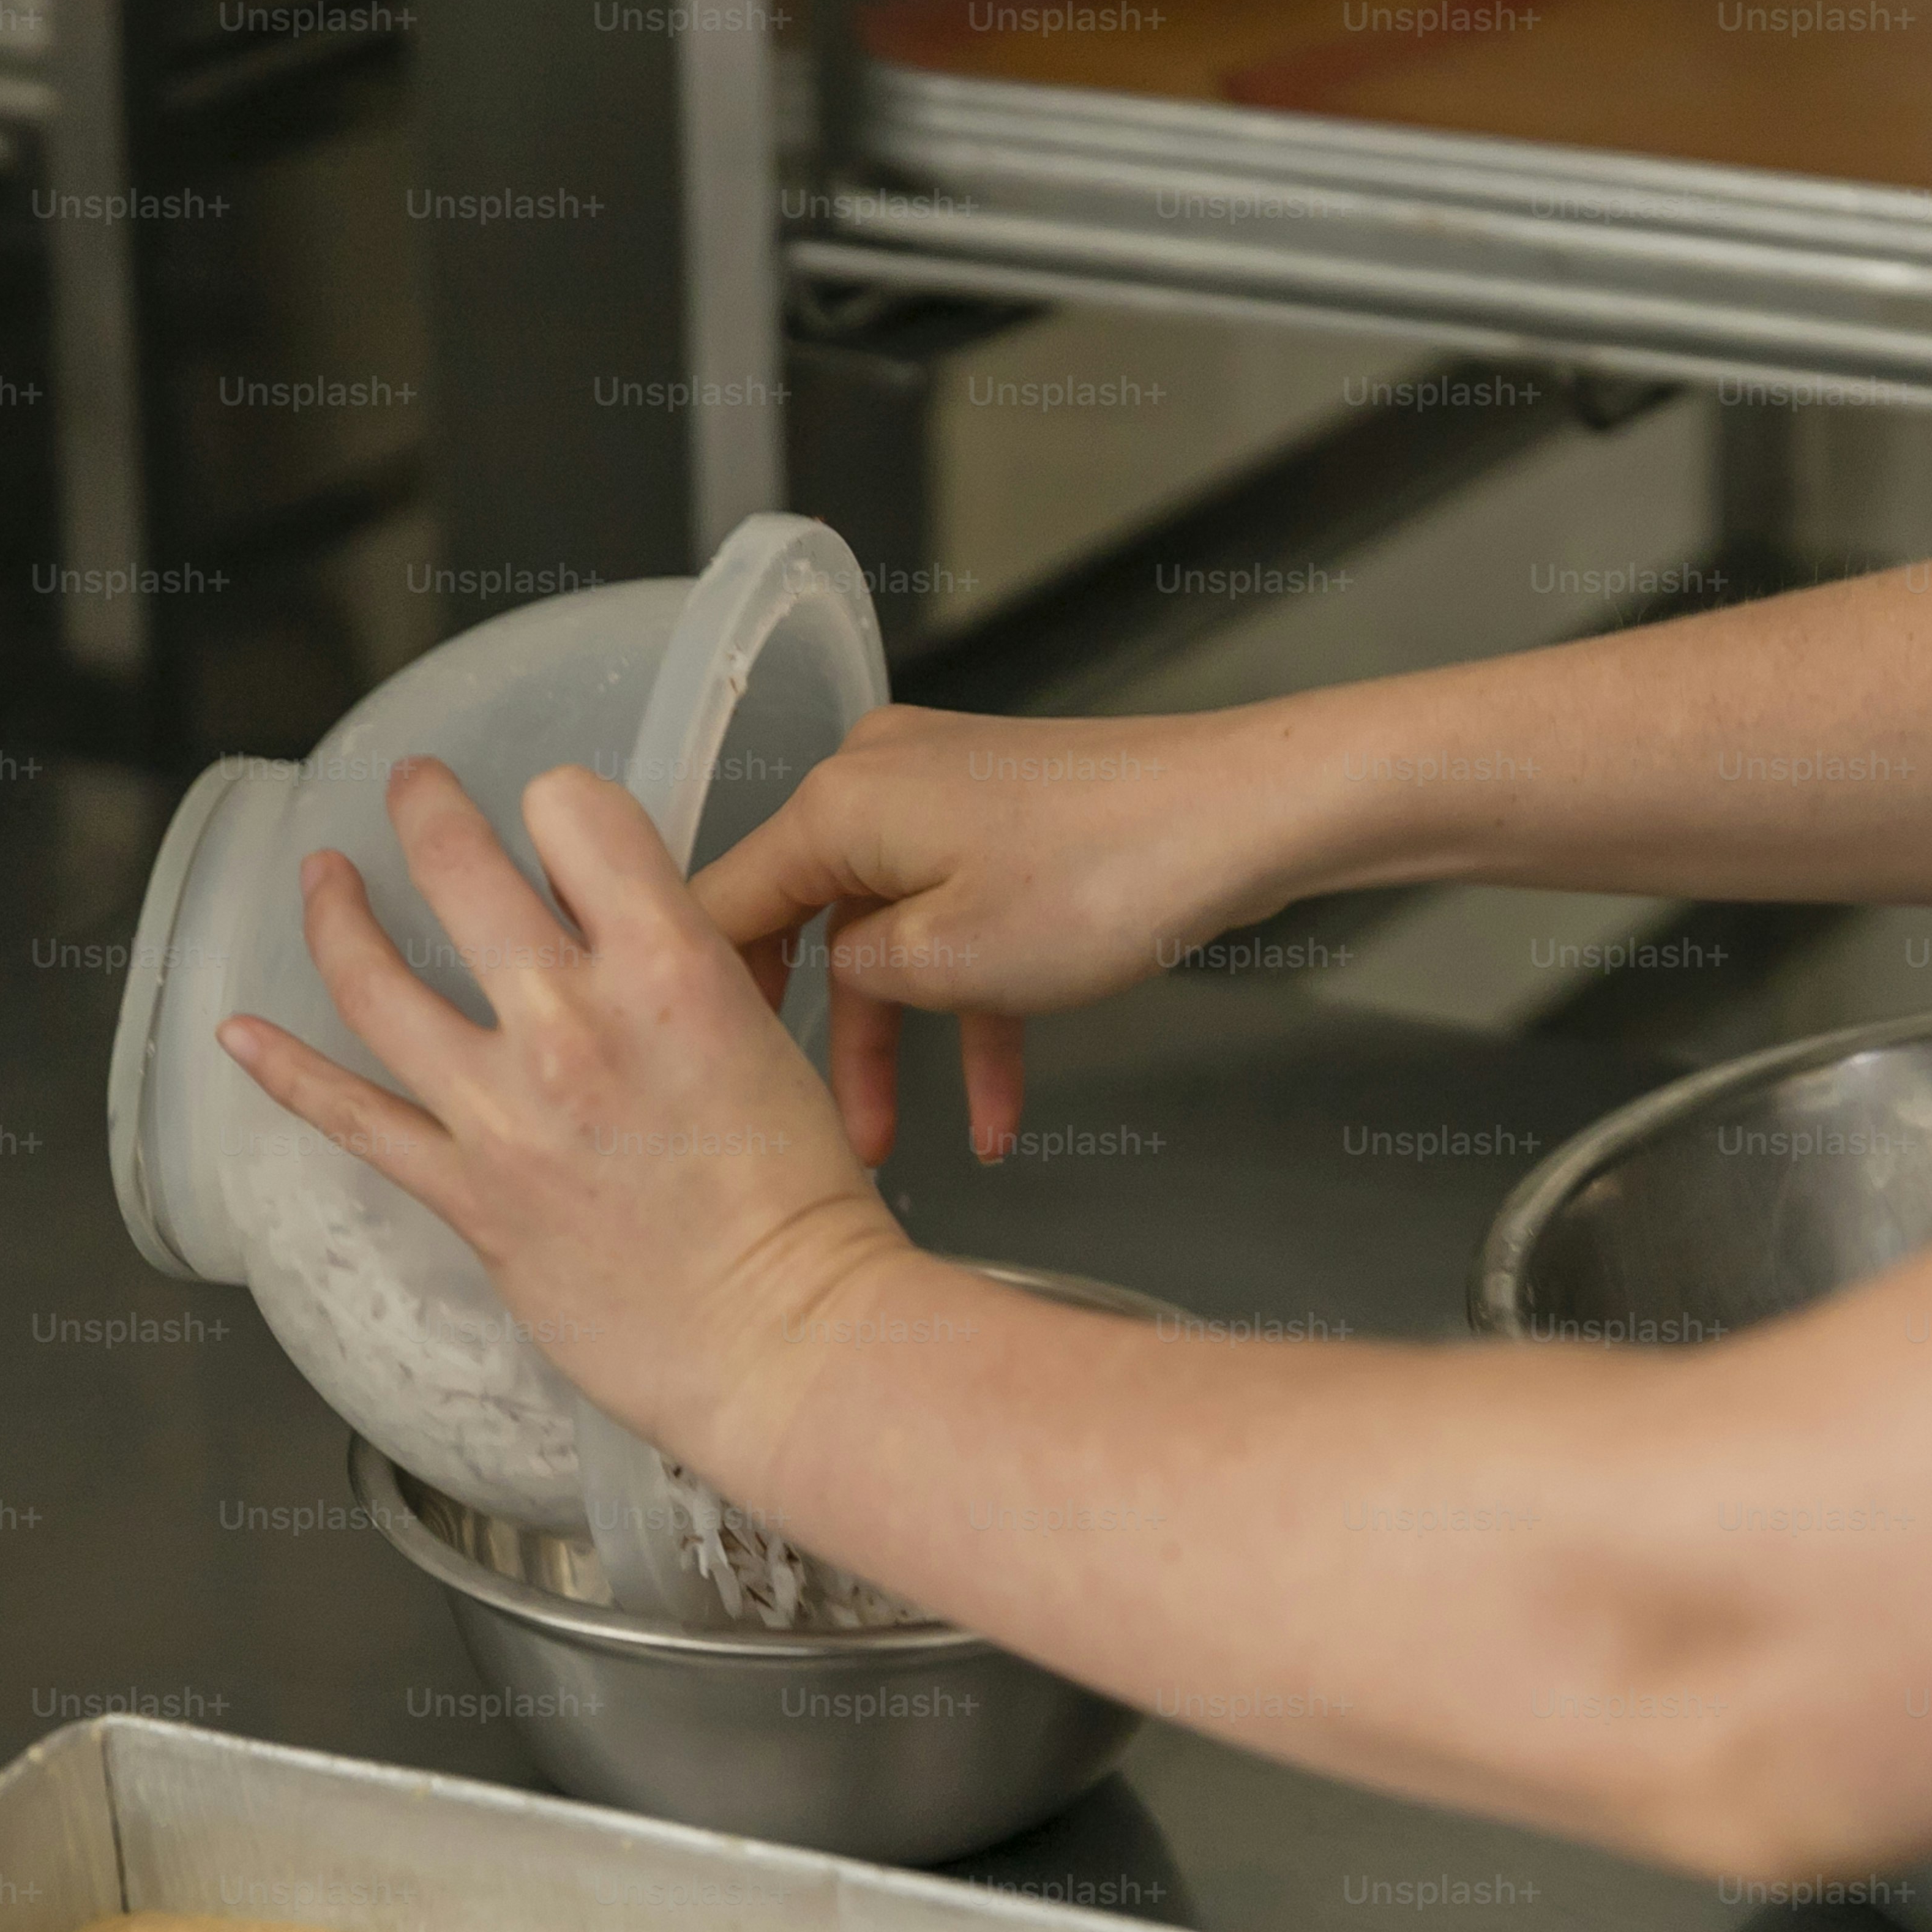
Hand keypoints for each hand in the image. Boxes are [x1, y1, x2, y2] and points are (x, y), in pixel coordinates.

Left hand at [217, 757, 917, 1468]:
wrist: (783, 1336)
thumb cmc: (801, 1197)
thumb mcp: (763, 1034)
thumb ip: (678, 964)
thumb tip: (604, 914)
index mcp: (669, 967)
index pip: (575, 810)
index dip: (560, 801)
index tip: (555, 823)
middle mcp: (571, 1021)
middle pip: (459, 865)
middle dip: (428, 808)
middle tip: (414, 790)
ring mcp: (503, 1109)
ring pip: (375, 977)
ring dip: (336, 912)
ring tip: (323, 876)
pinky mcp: (466, 1192)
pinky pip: (348, 1115)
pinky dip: (282, 1069)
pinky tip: (241, 1035)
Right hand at [690, 701, 1306, 1162]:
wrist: (1248, 812)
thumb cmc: (1107, 873)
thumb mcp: (951, 959)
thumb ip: (861, 975)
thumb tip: (843, 977)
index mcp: (838, 803)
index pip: (723, 898)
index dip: (699, 989)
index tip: (683, 1070)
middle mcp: (877, 782)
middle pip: (806, 922)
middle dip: (813, 1038)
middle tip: (789, 1125)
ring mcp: (946, 797)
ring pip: (892, 937)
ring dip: (900, 1042)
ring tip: (896, 1149)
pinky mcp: (1008, 821)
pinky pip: (961, 923)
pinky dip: (970, 1007)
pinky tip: (998, 1111)